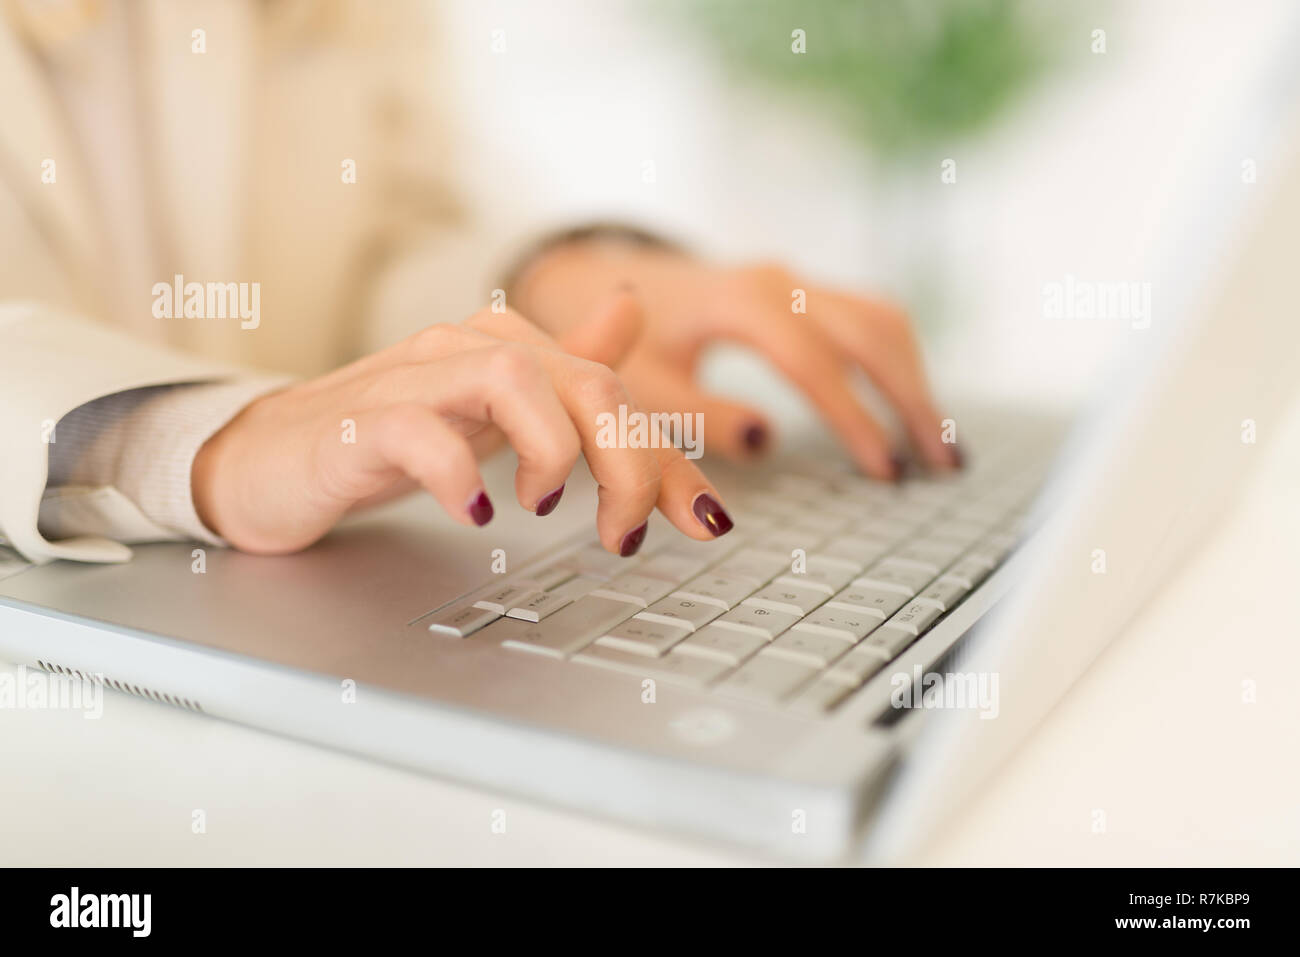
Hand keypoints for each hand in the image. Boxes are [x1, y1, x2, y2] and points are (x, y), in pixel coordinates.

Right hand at [192, 293, 733, 554]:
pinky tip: (476, 514)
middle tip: (625, 533)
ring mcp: (413, 382)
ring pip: (514, 380)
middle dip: (632, 464)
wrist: (270, 457)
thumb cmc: (388, 437)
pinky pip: (421, 433)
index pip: (618, 394)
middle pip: (586, 383)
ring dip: (554, 452)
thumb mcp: (495, 408)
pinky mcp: (360, 425)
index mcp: (512, 349)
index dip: (672, 461)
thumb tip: (631, 311)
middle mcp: (469, 350)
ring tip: (546, 507)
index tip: (707, 523)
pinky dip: (459, 475)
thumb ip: (566, 366)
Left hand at [512, 239, 960, 479]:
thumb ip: (698, 413)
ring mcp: (797, 284)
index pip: (813, 363)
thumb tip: (764, 440)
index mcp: (739, 305)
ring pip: (880, 320)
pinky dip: (900, 362)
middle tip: (943, 465)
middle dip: (911, 399)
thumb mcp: (642, 385)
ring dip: (916, 379)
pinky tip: (913, 408)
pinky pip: (870, 319)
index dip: (854, 418)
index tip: (884, 470)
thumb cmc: (623, 344)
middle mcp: (779, 284)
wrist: (603, 282)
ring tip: (941, 446)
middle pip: (869, 333)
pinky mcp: (805, 293)